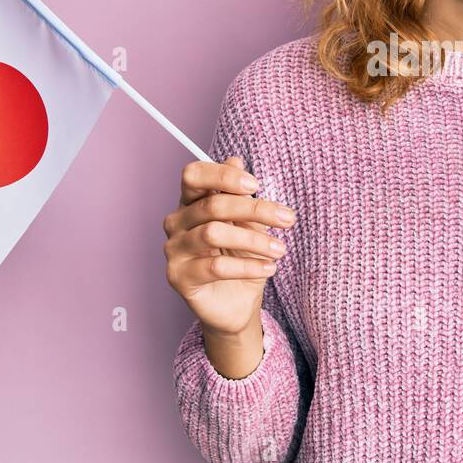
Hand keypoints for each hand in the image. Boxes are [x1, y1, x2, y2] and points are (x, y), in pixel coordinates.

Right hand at [163, 156, 297, 336]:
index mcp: (192, 202)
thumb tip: (236, 159)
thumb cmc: (242, 257)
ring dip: (254, 239)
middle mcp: (177, 222)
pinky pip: (214, 267)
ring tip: (280, 249)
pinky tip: (269, 268)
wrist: (236, 303)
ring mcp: (174, 249)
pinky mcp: (178, 277)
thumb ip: (241, 196)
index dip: (222, 175)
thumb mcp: (249, 224)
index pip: (194, 175)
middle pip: (211, 205)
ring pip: (213, 233)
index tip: (256, 184)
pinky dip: (247, 266)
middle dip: (255, 209)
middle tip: (288, 218)